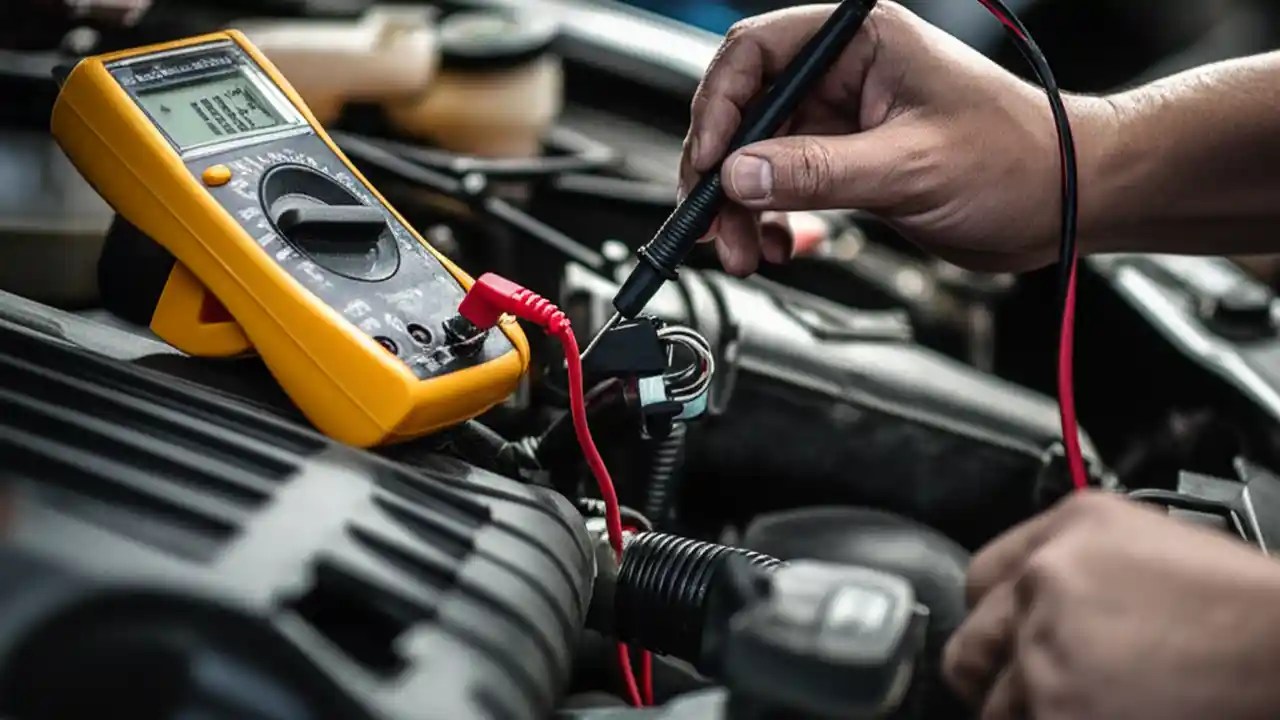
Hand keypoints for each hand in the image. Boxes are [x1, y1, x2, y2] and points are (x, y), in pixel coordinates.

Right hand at [679, 2, 1117, 275]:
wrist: (1063, 202)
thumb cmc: (1018, 159)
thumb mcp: (909, 166)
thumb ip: (817, 171)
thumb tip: (740, 174)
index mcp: (860, 42)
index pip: (755, 54)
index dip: (717, 108)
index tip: (707, 164)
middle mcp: (844, 75)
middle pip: (747, 111)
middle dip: (723, 172)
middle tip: (715, 223)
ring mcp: (843, 122)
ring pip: (759, 157)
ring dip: (742, 206)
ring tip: (743, 251)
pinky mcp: (848, 164)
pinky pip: (785, 187)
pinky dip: (769, 218)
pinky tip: (775, 245)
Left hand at [943, 491, 1279, 719]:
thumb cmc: (1243, 608)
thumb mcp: (1150, 541)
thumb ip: (1076, 564)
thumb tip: (1034, 603)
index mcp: (1068, 529)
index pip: (979, 581)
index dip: (995, 621)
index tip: (1006, 644)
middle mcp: (1045, 582)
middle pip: (970, 650)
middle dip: (995, 680)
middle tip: (1032, 697)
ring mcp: (1047, 652)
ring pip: (998, 709)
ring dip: (1033, 715)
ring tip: (1091, 710)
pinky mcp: (1061, 712)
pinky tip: (1105, 719)